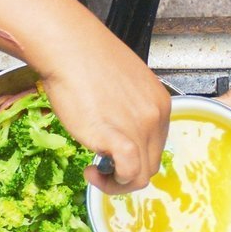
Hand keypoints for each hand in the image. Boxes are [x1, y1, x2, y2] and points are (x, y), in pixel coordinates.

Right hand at [36, 23, 170, 194]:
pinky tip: (91, 171)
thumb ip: (127, 108)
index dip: (134, 154)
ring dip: (117, 183)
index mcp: (160, 102)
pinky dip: (110, 183)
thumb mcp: (121, 84)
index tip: (113, 154)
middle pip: (152, 162)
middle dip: (126, 170)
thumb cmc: (87, 60)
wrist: (70, 49)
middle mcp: (156, 116)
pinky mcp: (121, 139)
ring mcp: (141, 128)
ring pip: (141, 175)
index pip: (157, 144)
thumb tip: (117, 128)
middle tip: (102, 166)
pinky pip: (127, 175)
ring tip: (95, 172)